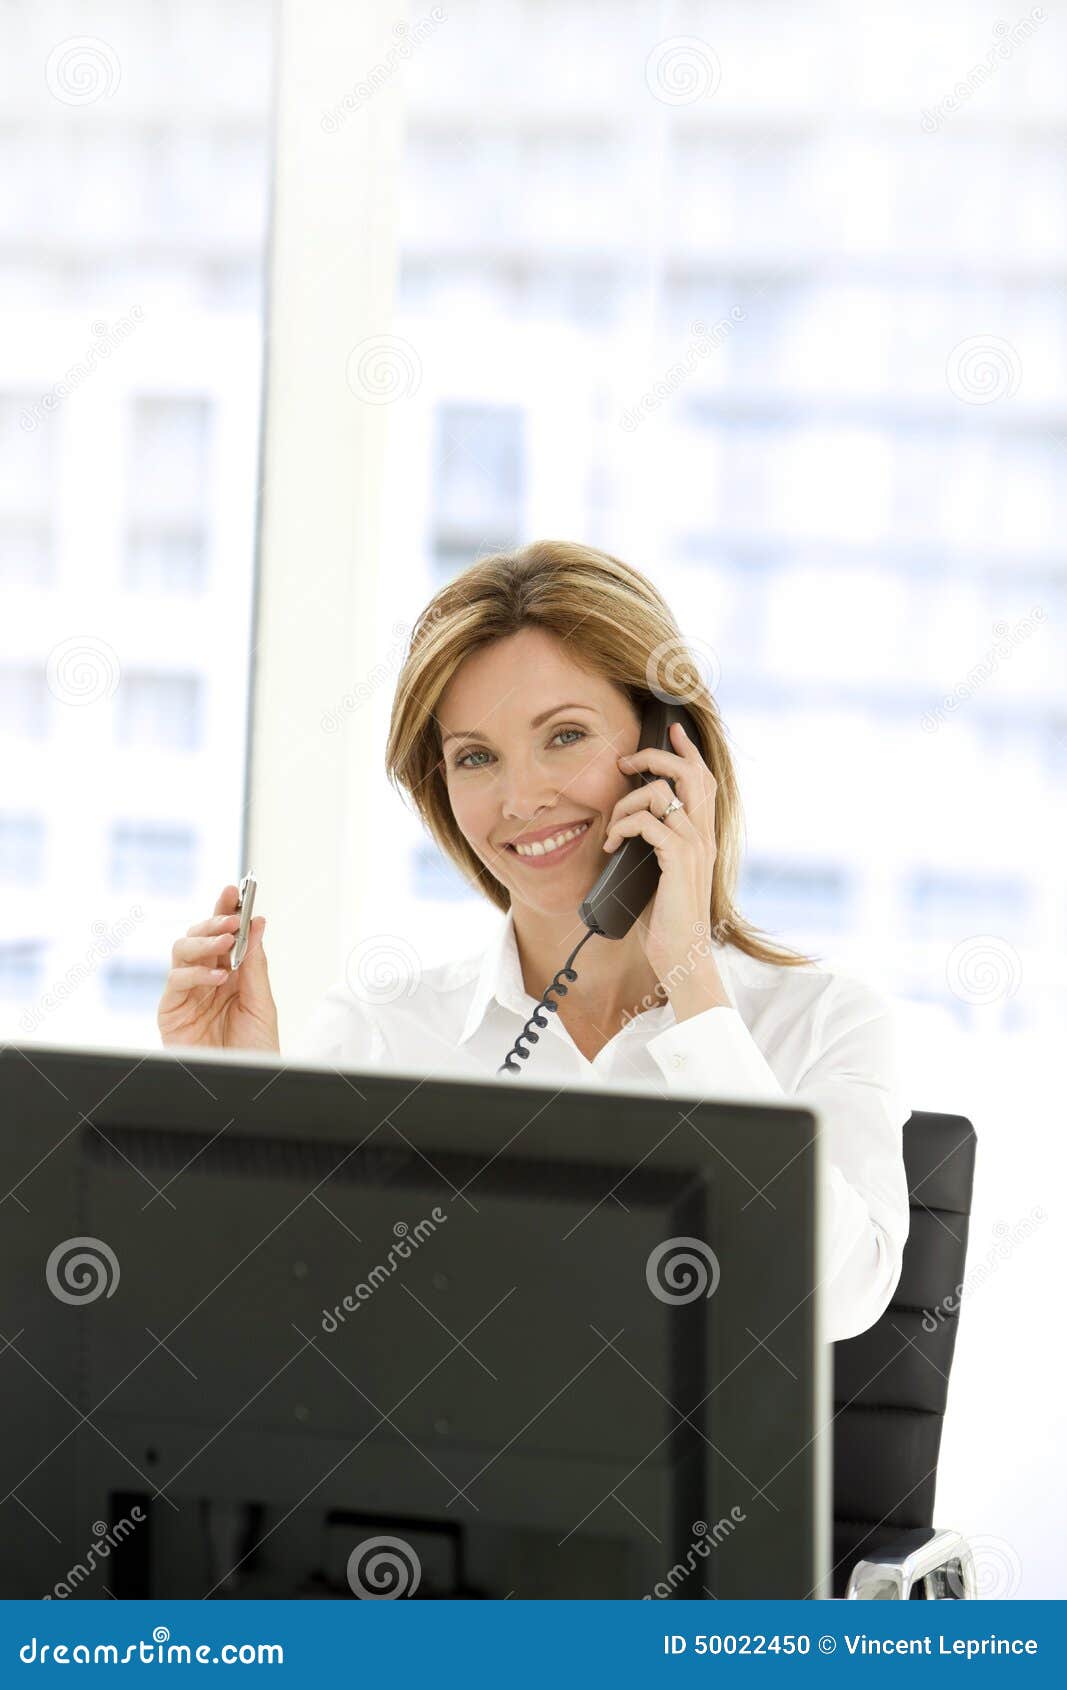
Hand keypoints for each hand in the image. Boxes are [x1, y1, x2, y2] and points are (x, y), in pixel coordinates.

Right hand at [157, 883, 279, 1052]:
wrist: (245, 1083)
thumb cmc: (253, 1049)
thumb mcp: (261, 1003)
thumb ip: (255, 965)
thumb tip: (257, 924)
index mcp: (229, 974)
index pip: (224, 934)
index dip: (226, 910)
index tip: (235, 889)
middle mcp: (205, 979)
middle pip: (199, 936)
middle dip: (214, 920)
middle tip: (232, 916)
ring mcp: (186, 994)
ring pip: (182, 951)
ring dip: (204, 941)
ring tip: (227, 941)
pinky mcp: (170, 1011)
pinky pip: (175, 981)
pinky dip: (196, 974)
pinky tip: (218, 977)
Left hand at [601, 720, 719, 992]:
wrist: (680, 955)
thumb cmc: (665, 919)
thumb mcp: (660, 873)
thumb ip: (656, 846)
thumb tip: (630, 824)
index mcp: (703, 836)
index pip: (704, 780)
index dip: (689, 751)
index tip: (672, 730)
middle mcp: (704, 835)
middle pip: (690, 773)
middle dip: (656, 757)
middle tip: (625, 762)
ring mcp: (694, 846)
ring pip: (660, 794)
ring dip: (625, 804)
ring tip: (612, 829)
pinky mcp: (678, 859)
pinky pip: (647, 822)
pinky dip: (623, 826)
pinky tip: (611, 845)